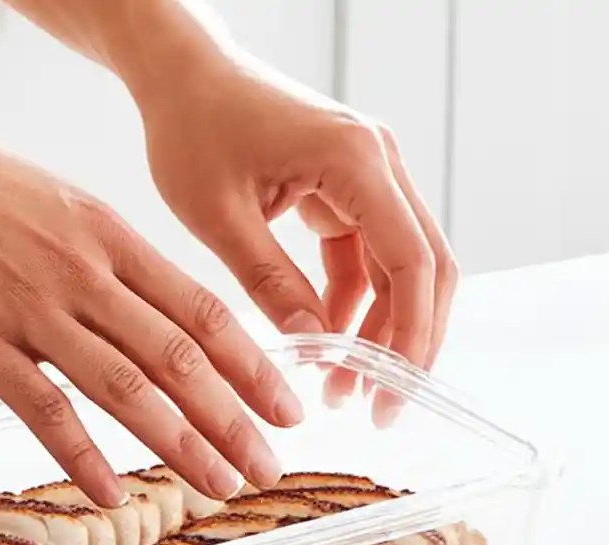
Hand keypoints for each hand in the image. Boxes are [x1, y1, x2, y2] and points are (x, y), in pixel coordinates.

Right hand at [0, 92, 298, 506]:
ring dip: (179, 443)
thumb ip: (111, 261)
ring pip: (125, 387)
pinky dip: (84, 456)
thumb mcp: (63, 204)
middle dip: (234, 418)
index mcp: (111, 237)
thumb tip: (159, 312)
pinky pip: (43, 409)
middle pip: (179, 356)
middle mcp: (84, 274)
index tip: (287, 406)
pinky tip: (114, 492)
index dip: (253, 365)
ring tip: (219, 485)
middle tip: (270, 466)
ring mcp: (31, 309)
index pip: (203, 311)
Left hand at [134, 56, 457, 384]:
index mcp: (355, 160)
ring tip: (341, 389)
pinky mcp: (349, 184)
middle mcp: (379, 161)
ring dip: (380, 327)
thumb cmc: (192, 127)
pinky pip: (367, 254)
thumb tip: (312, 346)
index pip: (413, 261)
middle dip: (407, 342)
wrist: (183, 71)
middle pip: (425, 267)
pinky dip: (353, 302)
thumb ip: (268, 281)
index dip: (412, 336)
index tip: (391, 394)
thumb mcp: (218, 215)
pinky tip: (326, 343)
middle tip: (378, 409)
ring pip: (401, 265)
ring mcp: (369, 172)